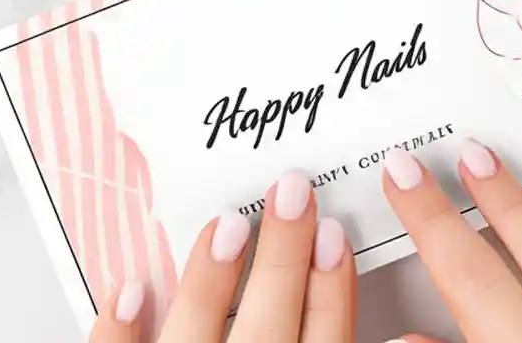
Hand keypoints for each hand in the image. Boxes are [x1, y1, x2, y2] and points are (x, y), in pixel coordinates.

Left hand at [88, 171, 355, 342]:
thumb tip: (399, 339)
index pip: (326, 338)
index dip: (332, 284)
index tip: (334, 233)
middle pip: (270, 321)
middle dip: (283, 254)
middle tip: (290, 193)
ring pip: (197, 333)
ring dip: (212, 277)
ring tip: (226, 222)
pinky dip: (121, 329)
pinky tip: (130, 289)